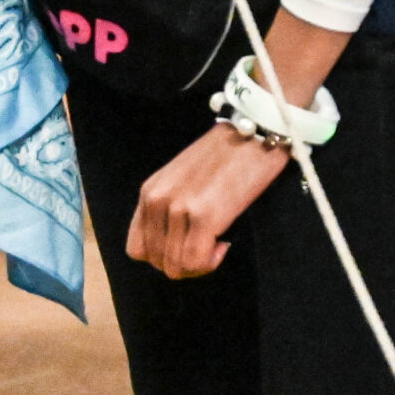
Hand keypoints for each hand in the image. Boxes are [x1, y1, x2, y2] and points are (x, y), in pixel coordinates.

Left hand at [127, 124, 292, 278]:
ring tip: (218, 245)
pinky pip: (195, 260)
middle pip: (156, 260)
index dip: (163, 256)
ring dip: (198, 265)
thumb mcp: (184, 175)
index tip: (189, 246)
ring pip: (175, 266)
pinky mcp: (205, 216)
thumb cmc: (228, 150)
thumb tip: (177, 238)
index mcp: (150, 191)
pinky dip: (209, 263)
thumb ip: (171, 203)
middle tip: (208, 248)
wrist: (256, 129)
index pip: (138, 248)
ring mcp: (180, 209)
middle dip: (183, 263)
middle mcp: (158, 201)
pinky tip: (224, 245)